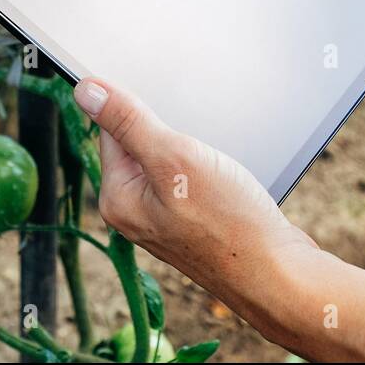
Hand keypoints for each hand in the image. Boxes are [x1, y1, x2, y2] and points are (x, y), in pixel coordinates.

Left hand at [73, 77, 317, 307]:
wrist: (278, 274)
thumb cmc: (228, 223)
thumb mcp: (173, 157)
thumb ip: (128, 122)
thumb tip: (86, 90)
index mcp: (117, 197)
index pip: (111, 131)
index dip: (138, 109)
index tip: (165, 106)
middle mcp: (134, 210)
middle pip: (140, 144)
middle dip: (170, 130)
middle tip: (198, 142)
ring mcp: (165, 217)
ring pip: (171, 159)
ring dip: (193, 149)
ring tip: (216, 164)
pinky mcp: (193, 220)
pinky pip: (191, 178)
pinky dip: (208, 167)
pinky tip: (226, 176)